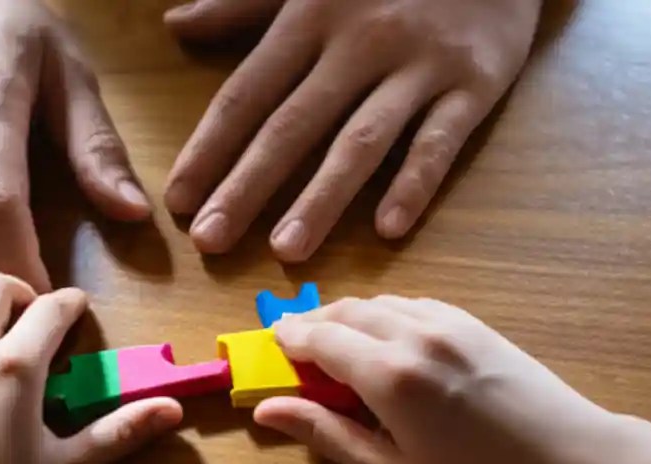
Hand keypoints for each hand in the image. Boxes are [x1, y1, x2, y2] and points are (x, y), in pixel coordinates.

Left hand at [163, 0, 541, 260]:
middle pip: (293, 125)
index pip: (247, 93)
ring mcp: (418, 66)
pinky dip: (415, 184)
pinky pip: (440, 142)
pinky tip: (389, 229)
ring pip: (360, 142)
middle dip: (247, 187)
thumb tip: (176, 25)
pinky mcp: (474, 84)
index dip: (210, 148)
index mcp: (311, 17)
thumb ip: (243, 3)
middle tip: (210, 241)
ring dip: (321, 199)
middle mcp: (359, 44)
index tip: (178, 200)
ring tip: (286, 251)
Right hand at [255, 297, 616, 463]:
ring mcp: (446, 321)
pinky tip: (387, 344)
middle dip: (313, 324)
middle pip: (344, 311)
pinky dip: (385, 315)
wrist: (567, 457)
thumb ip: (327, 434)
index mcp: (389, 374)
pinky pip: (412, 304)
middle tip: (296, 350)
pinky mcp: (471, 320)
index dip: (288, 339)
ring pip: (378, 303)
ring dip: (348, 318)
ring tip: (339, 350)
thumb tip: (267, 409)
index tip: (270, 347)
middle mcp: (413, 334)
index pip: (319, 338)